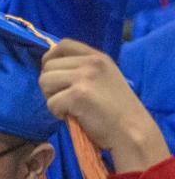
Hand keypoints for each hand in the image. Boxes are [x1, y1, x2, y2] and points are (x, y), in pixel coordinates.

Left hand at [38, 39, 169, 172]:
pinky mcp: (78, 95)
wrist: (133, 132)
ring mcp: (85, 77)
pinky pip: (50, 102)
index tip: (52, 74)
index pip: (63, 45)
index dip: (50, 58)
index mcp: (98, 57)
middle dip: (50, 85)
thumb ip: (83, 69)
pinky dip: (57, 112)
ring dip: (51, 97)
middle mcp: (92, 63)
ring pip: (44, 81)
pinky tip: (75, 117)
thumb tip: (49, 67)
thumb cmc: (117, 111)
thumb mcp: (104, 79)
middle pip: (48, 66)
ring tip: (70, 107)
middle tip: (66, 100)